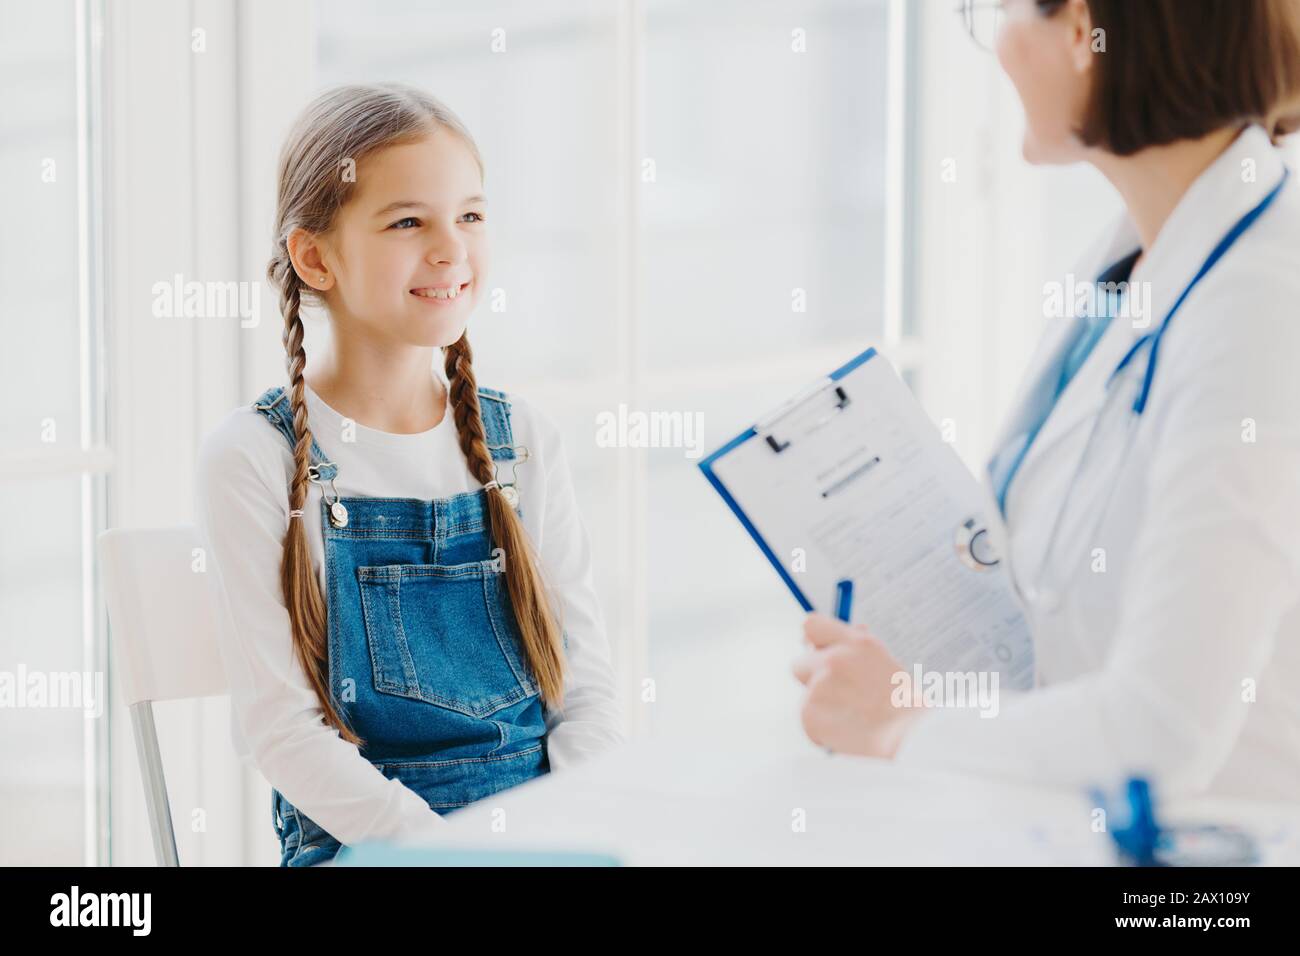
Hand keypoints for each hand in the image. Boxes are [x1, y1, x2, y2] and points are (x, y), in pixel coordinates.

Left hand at [791, 613, 925, 757]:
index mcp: (856, 643)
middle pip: (799, 664)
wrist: (911, 739)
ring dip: (821, 707)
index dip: (813, 642)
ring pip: (806, 696)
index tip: (818, 653)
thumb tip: (844, 630)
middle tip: (838, 696)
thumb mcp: (885, 663)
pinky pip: (807, 720)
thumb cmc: (903, 703)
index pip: (812, 626)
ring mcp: (819, 686)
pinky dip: (822, 730)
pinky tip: (847, 732)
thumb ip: (857, 647)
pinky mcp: (809, 714)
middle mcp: (834, 660)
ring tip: (853, 718)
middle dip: (812, 679)